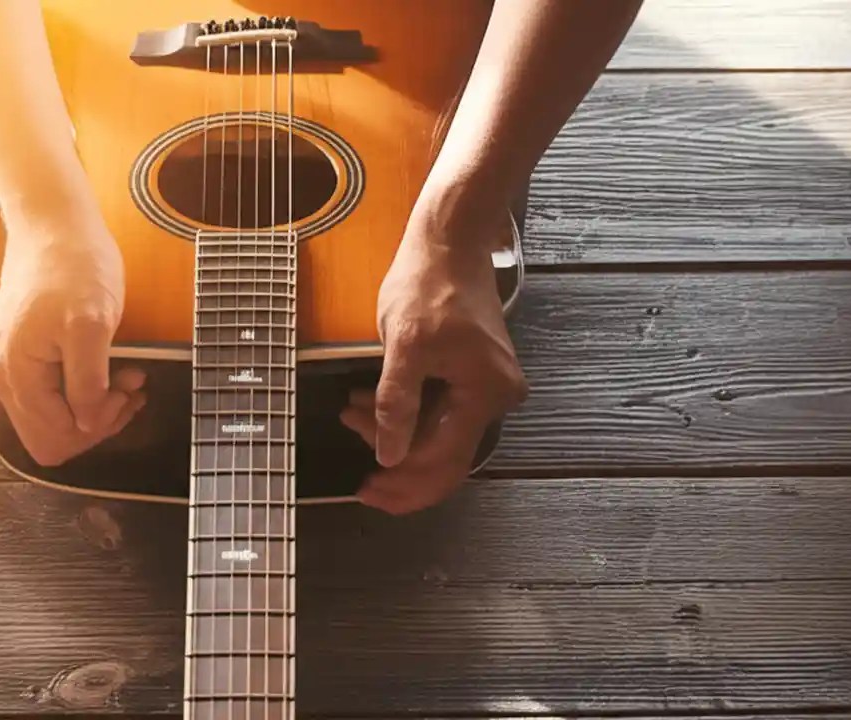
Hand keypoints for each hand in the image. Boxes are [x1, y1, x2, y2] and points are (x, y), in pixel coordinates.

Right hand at [0, 201, 146, 466]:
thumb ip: (87, 382)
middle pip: (51, 438)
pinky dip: (83, 394)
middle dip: (97, 422)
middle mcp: (0, 380)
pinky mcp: (18, 360)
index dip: (98, 425)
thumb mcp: (92, 325)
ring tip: (126, 377)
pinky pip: (50, 399)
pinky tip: (109, 373)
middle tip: (129, 388)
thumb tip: (85, 425)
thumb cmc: (73, 266)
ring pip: (52, 422)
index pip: (57, 439)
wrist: (52, 226)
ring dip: (94, 409)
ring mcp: (6, 371)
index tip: (126, 391)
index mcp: (14, 375)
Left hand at [340, 199, 527, 513]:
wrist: (449, 240)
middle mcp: (496, 397)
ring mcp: (486, 387)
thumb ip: (397, 404)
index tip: (364, 489)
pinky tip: (372, 406)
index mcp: (485, 393)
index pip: (444, 461)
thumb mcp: (403, 345)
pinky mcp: (471, 376)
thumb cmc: (429, 282)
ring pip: (438, 436)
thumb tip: (389, 455)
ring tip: (353, 415)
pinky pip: (440, 413)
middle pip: (445, 458)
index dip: (403, 482)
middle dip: (397, 465)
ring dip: (395, 437)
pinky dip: (407, 416)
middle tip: (358, 472)